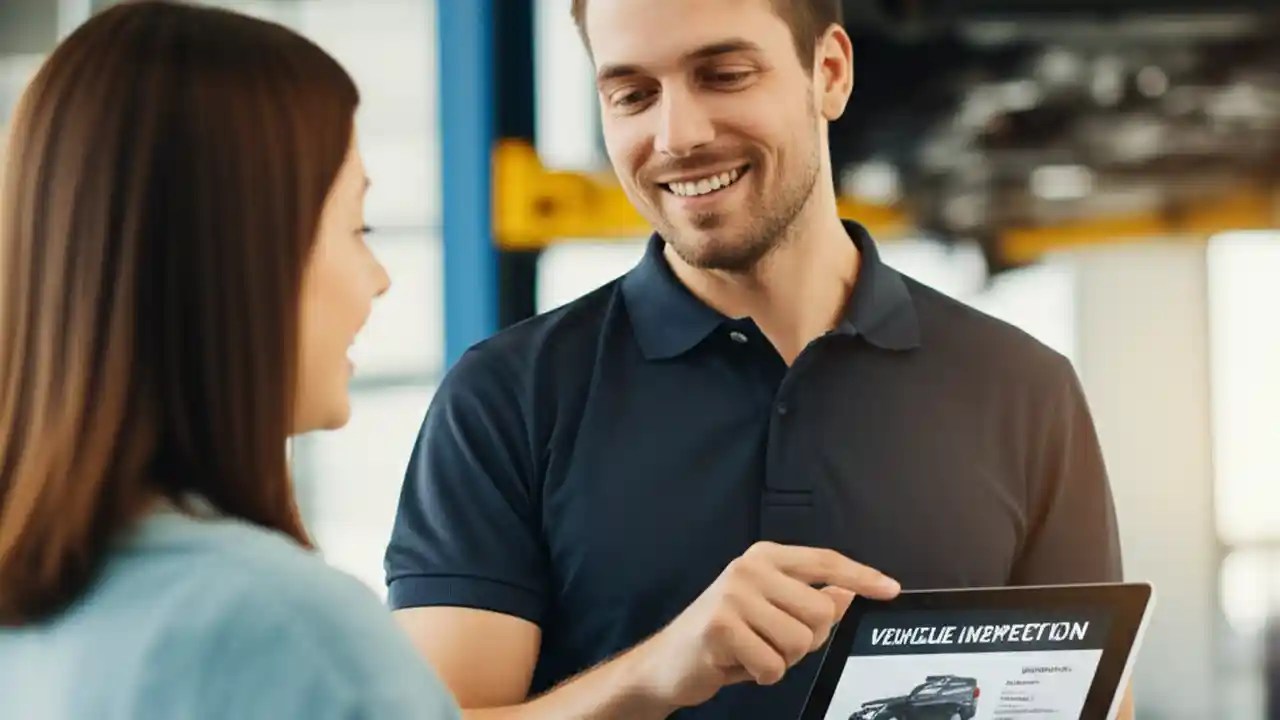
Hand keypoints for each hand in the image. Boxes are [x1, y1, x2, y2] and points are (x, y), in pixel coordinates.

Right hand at [633, 541, 899, 709]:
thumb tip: (847, 593)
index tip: (890, 588)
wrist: (666, 663)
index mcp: (763, 558)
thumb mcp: (768, 611)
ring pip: (799, 641)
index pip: (824, 561)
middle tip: (773, 642)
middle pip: (820, 612)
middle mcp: (749, 568)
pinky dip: (762, 676)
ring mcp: (733, 595)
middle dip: (806, 640)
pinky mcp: (721, 626)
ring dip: (782, 660)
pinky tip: (737, 664)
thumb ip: (807, 599)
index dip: (860, 576)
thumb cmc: (721, 637)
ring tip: (752, 651)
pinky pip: (773, 665)